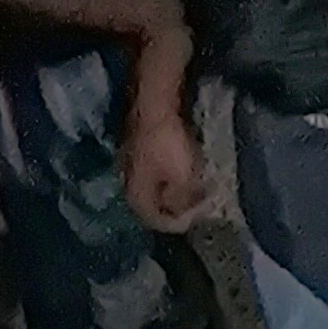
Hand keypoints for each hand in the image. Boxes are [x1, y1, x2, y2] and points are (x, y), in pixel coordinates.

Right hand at [121, 108, 208, 232]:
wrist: (154, 105)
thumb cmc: (167, 146)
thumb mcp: (182, 180)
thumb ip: (183, 202)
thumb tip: (185, 214)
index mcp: (136, 197)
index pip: (157, 222)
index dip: (180, 223)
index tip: (199, 216)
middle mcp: (128, 185)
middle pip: (154, 205)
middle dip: (177, 207)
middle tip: (199, 202)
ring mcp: (130, 165)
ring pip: (155, 187)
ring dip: (174, 190)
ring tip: (195, 186)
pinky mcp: (137, 149)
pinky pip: (156, 171)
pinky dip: (170, 174)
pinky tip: (184, 167)